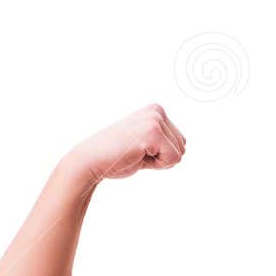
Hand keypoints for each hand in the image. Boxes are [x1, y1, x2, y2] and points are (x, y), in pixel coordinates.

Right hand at [64, 104, 186, 185]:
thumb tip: (184, 146)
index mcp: (156, 110)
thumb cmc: (116, 156)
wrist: (91, 161)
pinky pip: (173, 159)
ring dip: (158, 162)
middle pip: (182, 146)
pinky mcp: (153, 133)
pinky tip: (136, 156)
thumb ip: (162, 141)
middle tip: (136, 153)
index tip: (139, 149)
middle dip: (162, 158)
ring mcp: (155, 120)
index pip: (180, 142)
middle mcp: (157, 110)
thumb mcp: (144, 142)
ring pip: (179, 154)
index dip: (161, 154)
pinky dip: (157, 165)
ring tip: (135, 153)